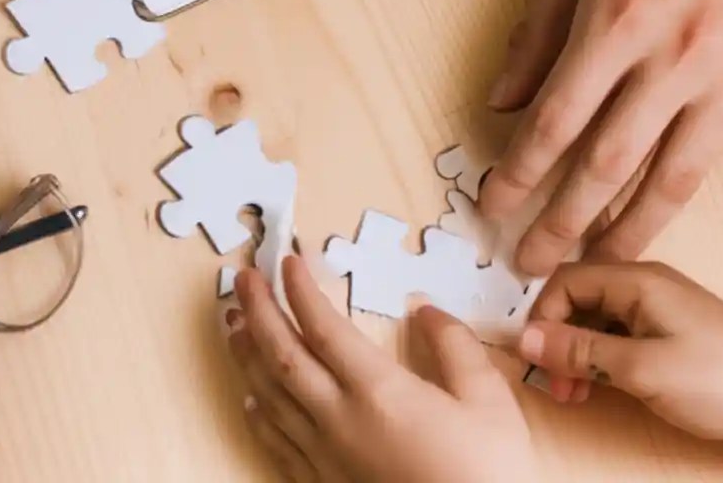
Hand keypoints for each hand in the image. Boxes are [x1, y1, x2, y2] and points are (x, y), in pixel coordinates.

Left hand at [227, 257, 536, 481]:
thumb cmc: (486, 475)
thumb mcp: (489, 402)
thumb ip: (456, 347)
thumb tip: (427, 310)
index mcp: (379, 392)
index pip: (323, 327)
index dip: (300, 289)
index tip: (288, 261)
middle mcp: (339, 420)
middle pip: (281, 355)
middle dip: (257, 310)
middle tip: (243, 278)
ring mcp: (324, 456)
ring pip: (268, 396)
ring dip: (245, 354)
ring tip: (233, 323)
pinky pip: (274, 443)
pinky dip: (256, 414)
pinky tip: (250, 398)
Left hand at [476, 0, 722, 275]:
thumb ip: (536, 33)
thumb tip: (498, 102)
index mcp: (618, 18)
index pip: (555, 119)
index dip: (519, 171)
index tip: (493, 203)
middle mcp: (674, 55)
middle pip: (605, 163)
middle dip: (561, 222)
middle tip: (531, 262)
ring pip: (666, 178)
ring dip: (623, 230)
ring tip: (591, 265)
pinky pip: (708, 158)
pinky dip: (673, 194)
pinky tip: (647, 217)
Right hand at [515, 261, 722, 452]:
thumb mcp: (640, 368)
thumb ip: (579, 351)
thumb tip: (523, 337)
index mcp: (638, 281)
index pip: (564, 281)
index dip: (541, 318)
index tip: (534, 357)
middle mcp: (645, 289)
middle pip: (577, 301)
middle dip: (556, 341)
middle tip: (554, 385)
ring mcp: (659, 315)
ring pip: (595, 325)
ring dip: (576, 357)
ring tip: (575, 394)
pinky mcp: (669, 341)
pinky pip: (617, 342)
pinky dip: (599, 364)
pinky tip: (600, 390)